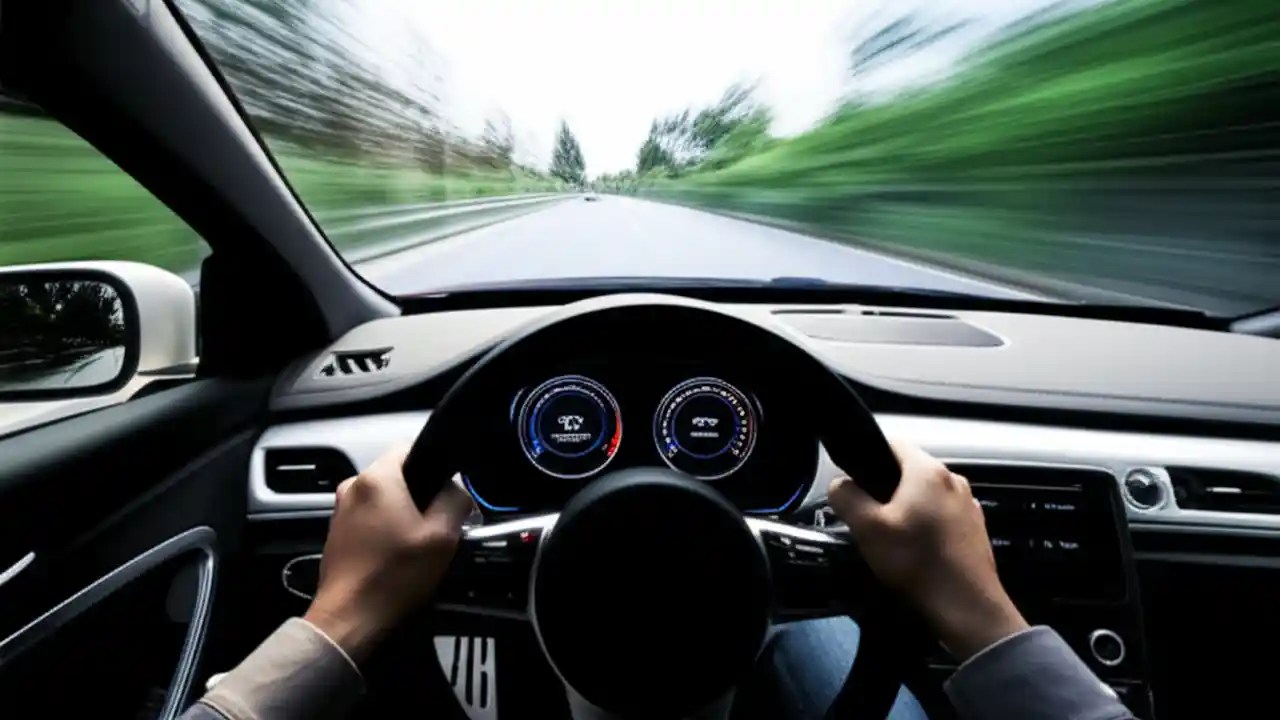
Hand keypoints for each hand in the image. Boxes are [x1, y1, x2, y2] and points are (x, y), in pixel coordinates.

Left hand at [304, 447, 473, 662]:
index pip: (412, 447)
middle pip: (398, 474)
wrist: (351, 618)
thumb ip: (456, 501)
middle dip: (421, 493)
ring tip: (420, 542)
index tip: (449, 492)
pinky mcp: (336, 531)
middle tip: (440, 523)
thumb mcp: (442, 537)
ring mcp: (340, 509)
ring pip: (384, 497)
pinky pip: (369, 515)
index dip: (436, 465)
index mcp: (377, 477)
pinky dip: (385, 526)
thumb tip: (456, 491)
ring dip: (403, 512)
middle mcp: (352, 485)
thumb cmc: (396, 574)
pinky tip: (397, 553)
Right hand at [827, 439, 1028, 660]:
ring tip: (892, 536)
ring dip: (908, 507)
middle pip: (909, 470)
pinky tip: (918, 550)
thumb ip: (846, 498)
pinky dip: (927, 524)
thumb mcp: (867, 528)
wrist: (966, 605)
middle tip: (868, 515)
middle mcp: (954, 479)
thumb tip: (839, 484)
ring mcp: (969, 504)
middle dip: (887, 487)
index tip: (854, 482)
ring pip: (927, 494)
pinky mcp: (976, 528)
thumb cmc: (915, 561)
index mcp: (928, 470)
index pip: (892, 443)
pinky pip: (943, 515)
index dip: (868, 456)